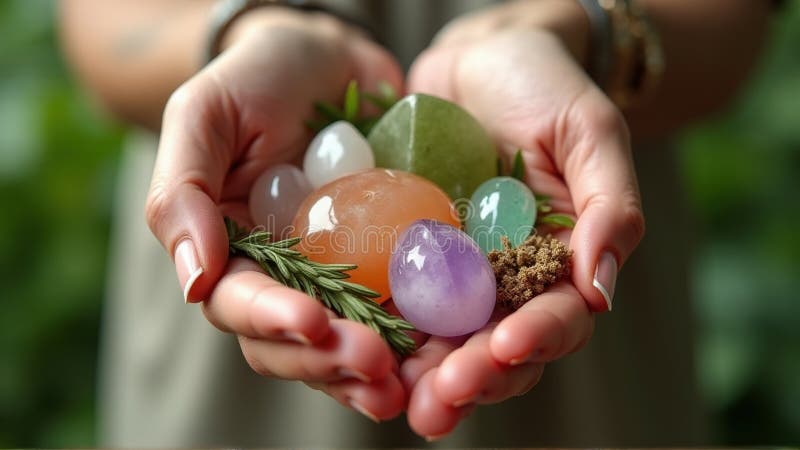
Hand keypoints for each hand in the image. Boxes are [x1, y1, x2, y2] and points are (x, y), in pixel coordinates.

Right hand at [144, 9, 404, 420]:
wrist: (329, 59)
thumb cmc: (257, 78)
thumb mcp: (205, 116)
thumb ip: (182, 194)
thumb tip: (194, 282)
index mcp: (232, 253)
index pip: (238, 304)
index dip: (271, 319)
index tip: (310, 320)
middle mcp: (285, 276)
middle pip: (295, 343)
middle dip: (329, 359)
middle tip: (374, 364)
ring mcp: (340, 274)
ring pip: (346, 343)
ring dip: (373, 371)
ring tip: (406, 384)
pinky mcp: (391, 263)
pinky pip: (403, 310)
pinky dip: (418, 339)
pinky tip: (441, 351)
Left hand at [401, 5, 644, 436]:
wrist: (480, 58)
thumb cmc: (546, 86)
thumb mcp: (589, 133)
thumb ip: (608, 207)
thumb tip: (602, 290)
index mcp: (557, 263)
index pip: (557, 318)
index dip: (535, 339)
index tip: (506, 346)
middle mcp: (505, 280)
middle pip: (493, 348)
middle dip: (469, 378)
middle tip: (438, 400)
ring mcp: (452, 271)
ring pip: (440, 339)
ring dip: (420, 373)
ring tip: (395, 394)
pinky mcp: (405, 253)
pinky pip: (392, 297)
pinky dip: (378, 327)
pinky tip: (358, 346)